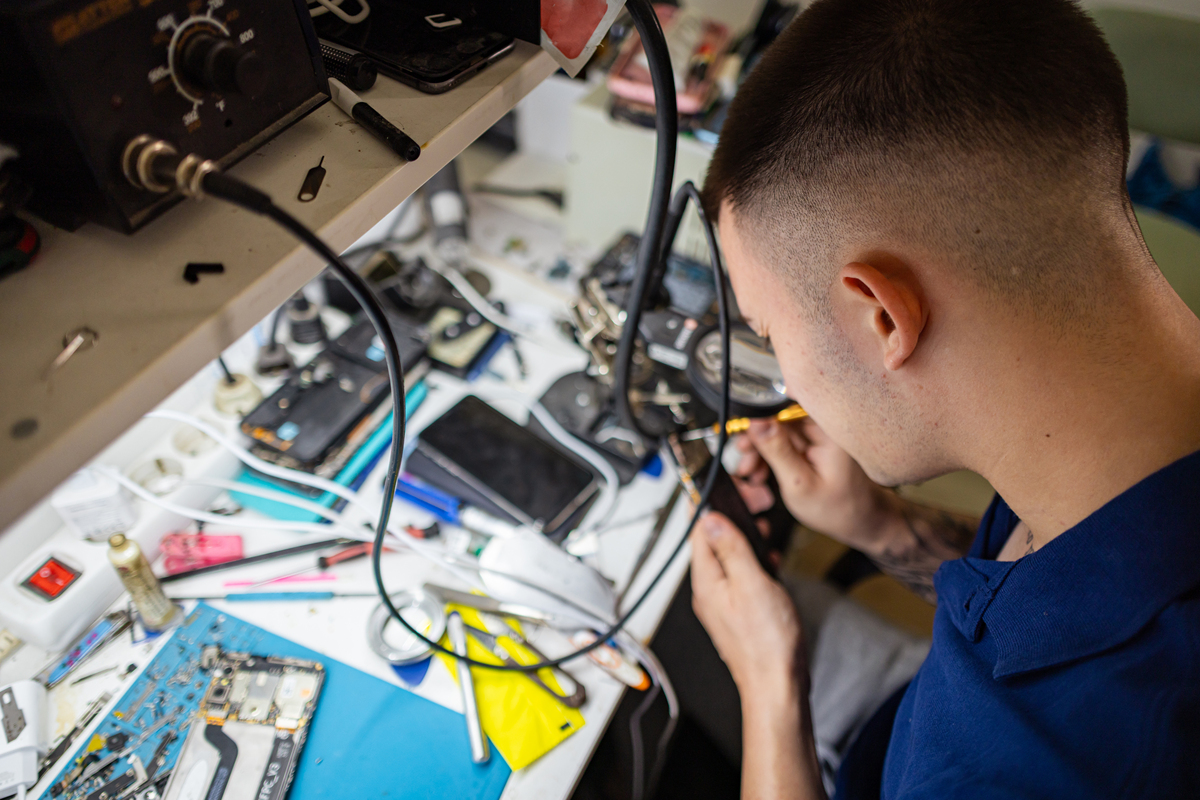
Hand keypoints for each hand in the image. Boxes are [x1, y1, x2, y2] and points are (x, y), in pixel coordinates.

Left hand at [690, 511, 805, 697]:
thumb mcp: (751, 584)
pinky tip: (769, 561)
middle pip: (713, 541)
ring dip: (746, 538)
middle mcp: (709, 591)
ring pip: (729, 557)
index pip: (699, 531)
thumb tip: (710, 519)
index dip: (715, 505)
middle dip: (734, 518)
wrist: (777, 686)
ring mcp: (724, 601)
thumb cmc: (766, 645)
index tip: (732, 491)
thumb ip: (730, 549)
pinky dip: (754, 561)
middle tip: (757, 504)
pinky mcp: (740, 611)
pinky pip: (741, 575)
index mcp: (706, 581)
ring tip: (764, 528)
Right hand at [737, 417, 894, 554]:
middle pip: (779, 417)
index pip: (787, 403)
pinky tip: (762, 472)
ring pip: (777, 431)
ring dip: (759, 450)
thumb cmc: (837, 508)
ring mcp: (818, 435)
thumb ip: (777, 450)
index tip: (742, 428)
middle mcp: (824, 427)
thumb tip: (755, 421)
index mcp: (828, 429)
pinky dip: (769, 456)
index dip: (760, 413)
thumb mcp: (799, 483)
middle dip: (757, 438)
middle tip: (743, 456)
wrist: (859, 523)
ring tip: (751, 471)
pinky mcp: (812, 444)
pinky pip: (783, 442)